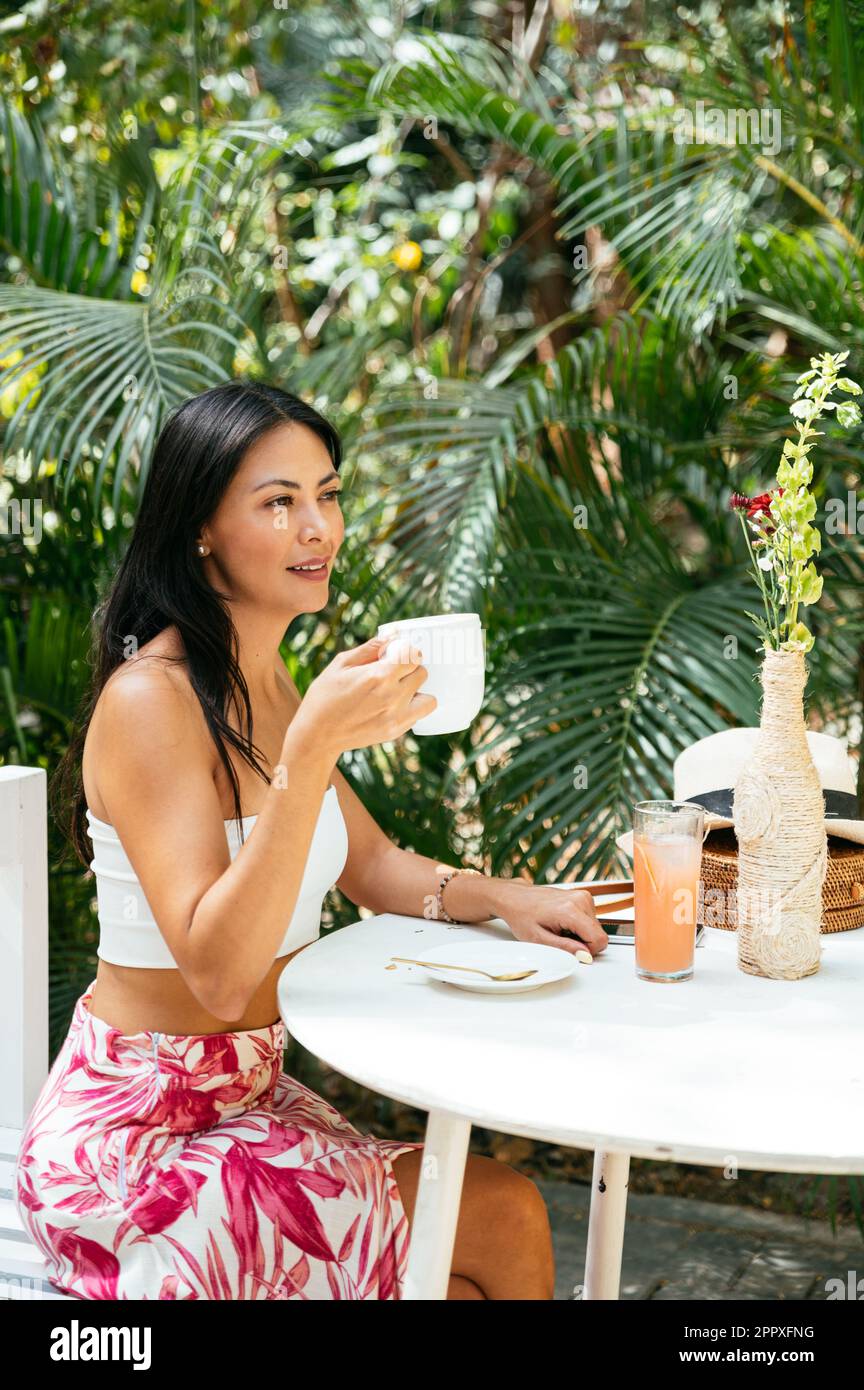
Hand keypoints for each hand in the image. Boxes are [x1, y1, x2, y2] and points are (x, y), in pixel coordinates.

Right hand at [297, 635, 437, 756]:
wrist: (317, 735)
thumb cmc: (325, 696)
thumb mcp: (341, 664)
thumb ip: (370, 648)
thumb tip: (392, 636)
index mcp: (378, 675)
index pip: (412, 654)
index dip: (405, 651)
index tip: (396, 654)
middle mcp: (392, 696)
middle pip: (422, 672)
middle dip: (410, 668)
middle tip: (394, 672)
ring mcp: (396, 717)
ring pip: (429, 697)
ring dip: (417, 690)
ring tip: (398, 690)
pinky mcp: (396, 731)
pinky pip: (419, 714)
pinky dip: (411, 707)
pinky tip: (393, 705)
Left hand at [492, 881, 608, 958]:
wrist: (515, 898)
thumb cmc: (522, 915)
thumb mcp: (539, 939)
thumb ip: (565, 948)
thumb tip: (586, 955)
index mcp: (570, 910)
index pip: (599, 939)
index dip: (588, 951)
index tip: (572, 950)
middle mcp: (580, 900)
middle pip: (599, 933)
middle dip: (583, 941)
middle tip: (560, 937)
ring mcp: (582, 896)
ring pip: (595, 927)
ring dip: (580, 933)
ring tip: (560, 928)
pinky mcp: (582, 896)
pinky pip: (590, 919)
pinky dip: (579, 924)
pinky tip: (562, 922)